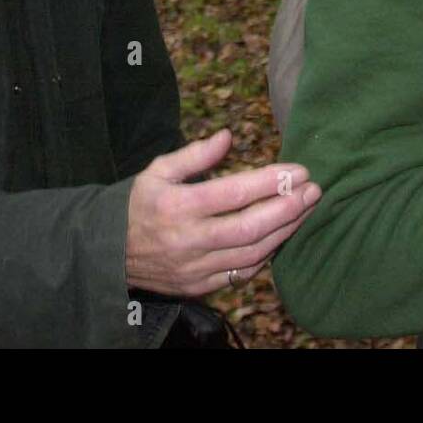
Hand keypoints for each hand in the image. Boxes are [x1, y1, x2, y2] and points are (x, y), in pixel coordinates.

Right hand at [126, 130, 321, 296]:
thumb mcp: (158, 170)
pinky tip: (283, 235)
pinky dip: (266, 255)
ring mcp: (194, 269)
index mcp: (178, 206)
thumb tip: (228, 136)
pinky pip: (241, 274)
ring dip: (285, 232)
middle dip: (288, 209)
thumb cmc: (140, 203)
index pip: (234, 193)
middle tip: (314, 190)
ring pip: (251, 255)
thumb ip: (194, 155)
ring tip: (306, 209)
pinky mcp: (198, 287)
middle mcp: (188, 240)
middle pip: (250, 229)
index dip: (271, 182)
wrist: (109, 254)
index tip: (299, 170)